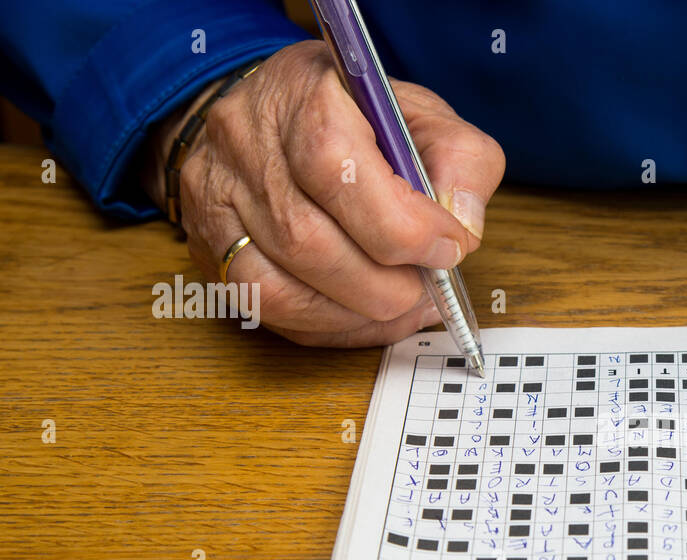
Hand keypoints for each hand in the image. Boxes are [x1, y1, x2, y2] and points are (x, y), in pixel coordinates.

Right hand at [144, 40, 504, 345]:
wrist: (275, 110)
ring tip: (405, 302)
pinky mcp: (212, 247)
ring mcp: (218, 200)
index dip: (402, 227)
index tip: (448, 247)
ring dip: (360, 312)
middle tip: (428, 286)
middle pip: (309, 242)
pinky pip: (268, 310)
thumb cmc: (356, 116)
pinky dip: (330, 325)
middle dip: (386, 284)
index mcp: (303, 95)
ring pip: (284, 288)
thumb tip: (462, 227)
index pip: (336, 171)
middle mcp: (244, 144)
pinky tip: (367, 314)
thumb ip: (460, 159)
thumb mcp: (421, 114)